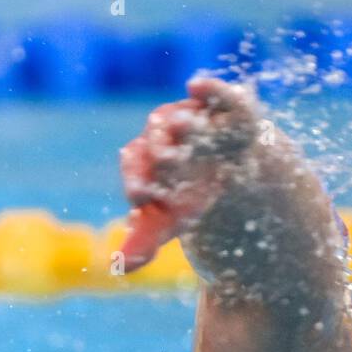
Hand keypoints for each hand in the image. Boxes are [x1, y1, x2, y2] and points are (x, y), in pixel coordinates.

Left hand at [117, 77, 266, 271]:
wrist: (232, 169)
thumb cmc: (189, 193)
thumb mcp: (167, 221)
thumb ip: (142, 243)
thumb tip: (119, 267)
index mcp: (144, 156)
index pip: (135, 164)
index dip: (137, 179)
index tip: (139, 197)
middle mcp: (164, 131)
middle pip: (156, 139)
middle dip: (159, 154)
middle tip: (162, 166)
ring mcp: (194, 116)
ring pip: (184, 118)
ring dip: (183, 125)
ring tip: (181, 129)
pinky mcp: (227, 107)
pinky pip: (221, 94)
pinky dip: (212, 89)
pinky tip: (196, 83)